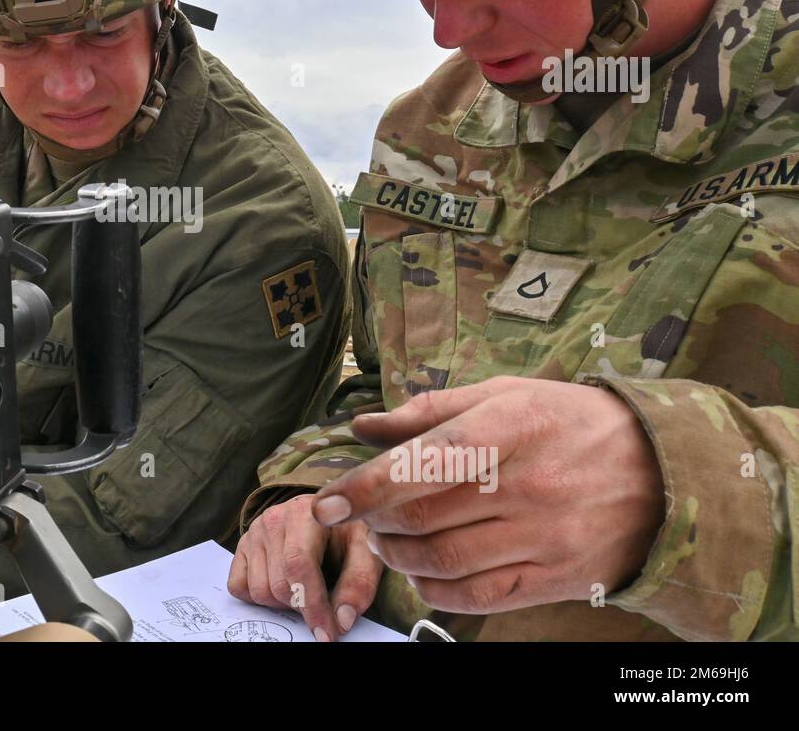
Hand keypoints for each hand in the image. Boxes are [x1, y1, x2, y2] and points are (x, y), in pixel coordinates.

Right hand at [227, 494, 380, 641]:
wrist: (330, 510)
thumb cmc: (348, 531)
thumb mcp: (367, 550)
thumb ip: (360, 583)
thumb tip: (342, 620)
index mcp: (305, 513)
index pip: (299, 566)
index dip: (313, 605)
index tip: (328, 634)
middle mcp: (273, 519)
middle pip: (279, 585)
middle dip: (303, 606)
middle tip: (323, 604)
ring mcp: (254, 532)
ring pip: (259, 591)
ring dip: (283, 603)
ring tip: (305, 589)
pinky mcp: (242, 545)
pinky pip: (239, 587)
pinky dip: (260, 597)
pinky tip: (283, 585)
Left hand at [310, 377, 665, 614]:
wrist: (666, 473)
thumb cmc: (570, 423)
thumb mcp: (507, 394)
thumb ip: (430, 410)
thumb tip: (363, 426)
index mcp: (511, 427)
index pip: (422, 462)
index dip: (364, 485)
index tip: (325, 500)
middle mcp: (527, 485)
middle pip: (421, 516)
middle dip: (373, 519)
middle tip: (361, 512)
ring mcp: (544, 537)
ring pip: (440, 561)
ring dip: (396, 555)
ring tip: (387, 537)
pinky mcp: (556, 578)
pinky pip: (476, 597)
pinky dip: (433, 589)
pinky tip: (423, 570)